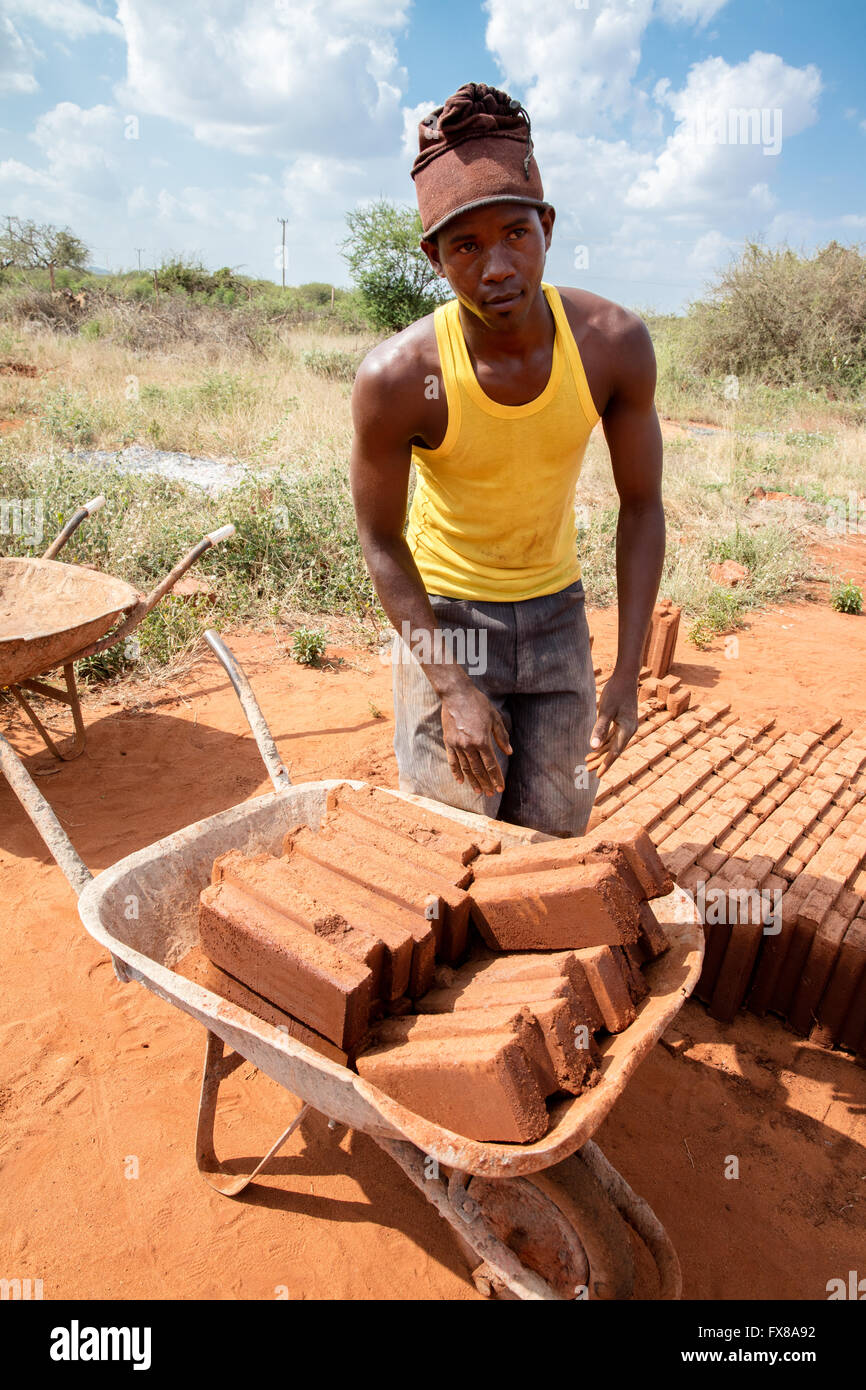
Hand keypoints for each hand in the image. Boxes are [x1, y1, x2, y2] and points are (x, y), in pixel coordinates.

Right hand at [440, 680, 511, 796]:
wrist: (456, 694)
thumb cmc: (478, 704)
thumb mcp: (494, 718)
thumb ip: (502, 737)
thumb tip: (509, 752)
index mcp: (482, 740)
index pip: (491, 765)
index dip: (497, 777)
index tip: (501, 787)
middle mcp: (469, 745)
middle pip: (479, 770)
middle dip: (486, 783)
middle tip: (491, 793)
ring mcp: (457, 745)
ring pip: (466, 768)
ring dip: (473, 781)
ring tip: (478, 791)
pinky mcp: (449, 742)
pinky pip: (452, 761)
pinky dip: (456, 772)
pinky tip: (461, 781)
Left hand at [586, 673, 638, 778]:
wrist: (626, 677)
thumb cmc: (615, 692)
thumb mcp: (605, 710)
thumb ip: (599, 729)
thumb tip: (593, 747)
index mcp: (627, 730)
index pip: (615, 752)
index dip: (606, 764)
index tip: (598, 775)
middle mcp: (629, 730)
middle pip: (613, 750)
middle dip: (600, 760)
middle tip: (587, 769)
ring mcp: (626, 726)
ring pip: (612, 743)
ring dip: (601, 752)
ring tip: (587, 761)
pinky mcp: (623, 721)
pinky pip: (613, 736)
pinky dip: (604, 742)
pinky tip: (595, 747)